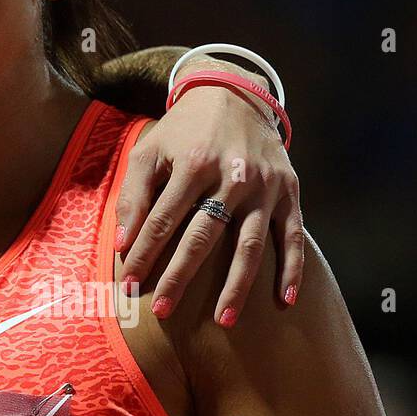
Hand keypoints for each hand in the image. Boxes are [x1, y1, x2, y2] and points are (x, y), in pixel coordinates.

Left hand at [115, 85, 302, 326]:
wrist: (236, 94)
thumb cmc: (184, 130)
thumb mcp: (150, 150)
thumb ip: (134, 194)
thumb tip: (123, 244)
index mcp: (193, 165)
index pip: (162, 221)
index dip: (144, 255)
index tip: (128, 285)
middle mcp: (231, 177)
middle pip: (203, 238)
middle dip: (180, 276)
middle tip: (162, 310)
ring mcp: (265, 188)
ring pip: (251, 245)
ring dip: (237, 286)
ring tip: (224, 320)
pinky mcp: (290, 192)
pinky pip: (294, 236)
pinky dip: (293, 269)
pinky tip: (284, 301)